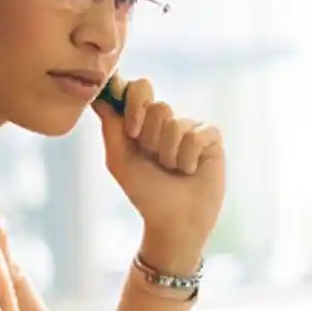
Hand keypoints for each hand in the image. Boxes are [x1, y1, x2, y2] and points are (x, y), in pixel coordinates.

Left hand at [92, 76, 225, 271]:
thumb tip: (99, 96)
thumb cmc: (146, 193)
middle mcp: (169, 120)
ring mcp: (192, 127)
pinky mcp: (212, 138)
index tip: (133, 131)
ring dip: (169, 155)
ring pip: (176, 125)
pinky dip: (188, 159)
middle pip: (158, 107)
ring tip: (174, 170)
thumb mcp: (119, 160)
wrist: (173, 221)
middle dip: (152, 140)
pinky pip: (196, 135)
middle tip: (157, 161)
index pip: (139, 89)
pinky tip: (190, 171)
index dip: (135, 105)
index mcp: (144, 121)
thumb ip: (111, 126)